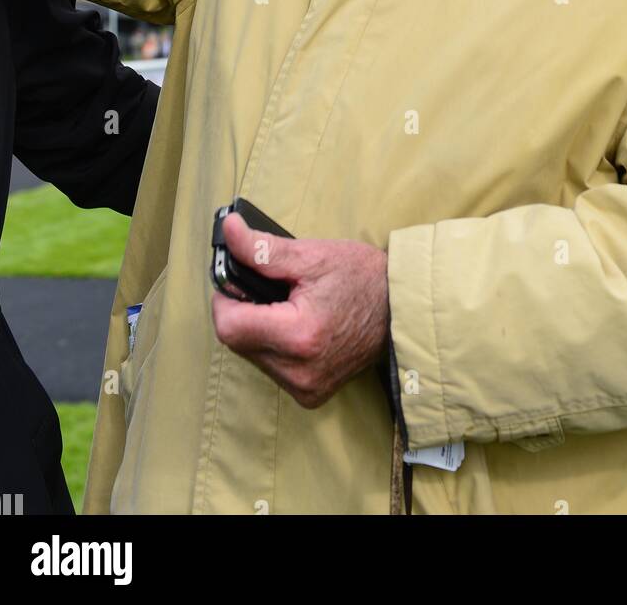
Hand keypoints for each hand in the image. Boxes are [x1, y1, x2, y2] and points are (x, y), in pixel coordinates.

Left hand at [211, 213, 390, 408]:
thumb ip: (262, 249)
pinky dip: (274, 346)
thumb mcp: (311, 255)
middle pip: (238, 342)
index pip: (230, 327)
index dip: (225, 299)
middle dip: (243, 311)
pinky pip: (272, 368)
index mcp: (298, 337)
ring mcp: (305, 388)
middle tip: (268, 288)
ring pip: (252, 356)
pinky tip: (295, 326)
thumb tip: (229, 231)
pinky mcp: (310, 394)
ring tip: (286, 305)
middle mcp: (299, 372)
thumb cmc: (361, 277)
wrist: (401, 308)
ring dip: (257, 329)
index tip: (236, 279)